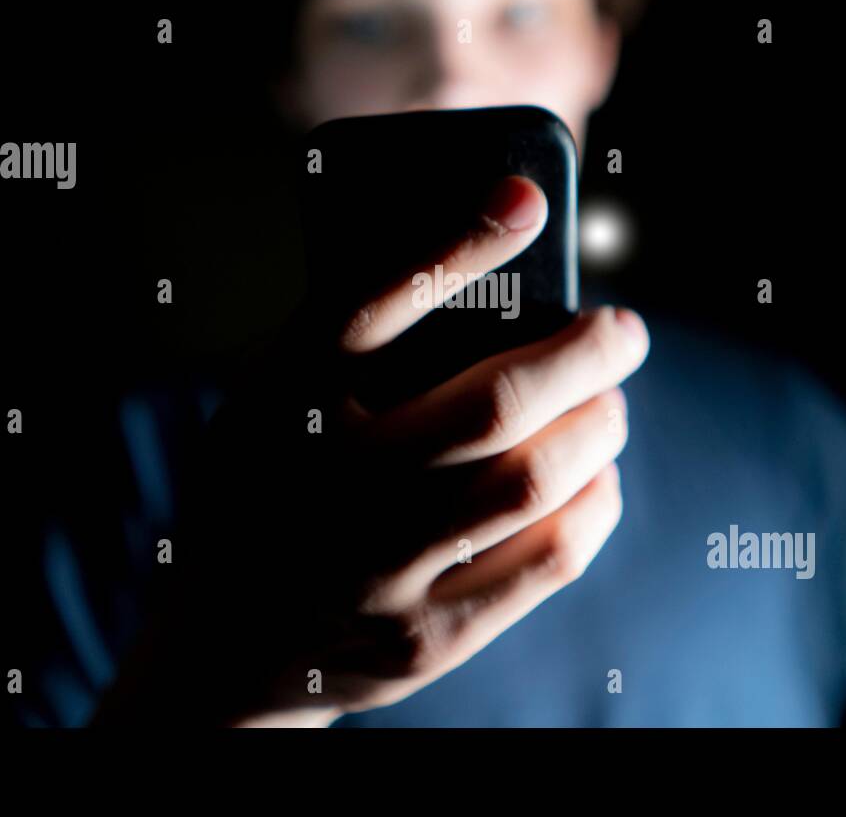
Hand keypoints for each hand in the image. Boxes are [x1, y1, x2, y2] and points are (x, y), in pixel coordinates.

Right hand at [96, 176, 648, 726]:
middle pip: (492, 404)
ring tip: (608, 406)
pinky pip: (546, 561)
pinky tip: (596, 479)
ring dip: (597, 427)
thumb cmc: (268, 493)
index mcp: (281, 412)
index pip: (369, 308)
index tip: (526, 200)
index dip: (459, 247)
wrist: (222, 645)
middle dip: (586, 353)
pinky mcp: (426, 641)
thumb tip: (483, 249)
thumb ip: (351, 339)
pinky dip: (593, 505)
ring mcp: (379, 575)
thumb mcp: (273, 404)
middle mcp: (330, 491)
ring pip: (534, 481)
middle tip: (623, 330)